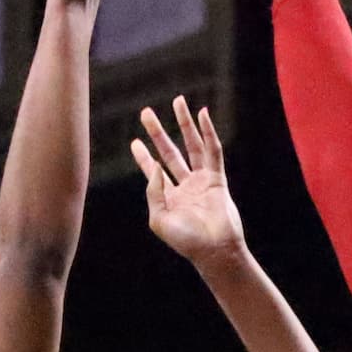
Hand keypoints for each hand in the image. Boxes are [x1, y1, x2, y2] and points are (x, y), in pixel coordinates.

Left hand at [131, 96, 245, 268]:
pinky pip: (213, 151)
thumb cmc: (185, 241)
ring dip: (185, 124)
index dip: (143, 156)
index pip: (152, 171)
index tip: (134, 141)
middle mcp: (184, 186)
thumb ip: (153, 192)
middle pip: (169, 152)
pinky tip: (203, 116)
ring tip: (178, 101)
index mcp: (168, 197)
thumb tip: (155, 166)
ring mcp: (201, 181)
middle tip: (146, 113)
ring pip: (191, 146)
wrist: (214, 249)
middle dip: (157, 132)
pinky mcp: (217, 179)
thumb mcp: (159, 219)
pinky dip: (208, 133)